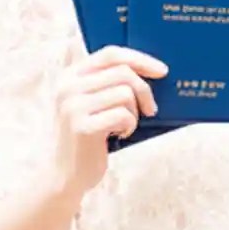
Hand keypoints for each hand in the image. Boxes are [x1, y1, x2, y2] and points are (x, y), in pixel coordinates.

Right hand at [50, 46, 165, 196]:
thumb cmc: (90, 136)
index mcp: (70, 76)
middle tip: (151, 109)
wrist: (66, 175)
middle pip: (123, 72)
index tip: (162, 70)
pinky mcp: (81, 127)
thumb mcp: (93, 102)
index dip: (140, 59)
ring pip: (125, 93)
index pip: (111, 54)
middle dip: (144, 91)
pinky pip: (123, 115)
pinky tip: (119, 135)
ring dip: (134, 112)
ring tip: (124, 125)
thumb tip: (152, 69)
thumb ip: (110, 82)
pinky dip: (129, 126)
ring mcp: (72, 107)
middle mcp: (67, 87)